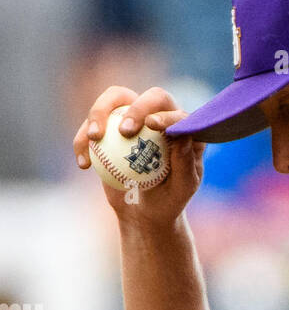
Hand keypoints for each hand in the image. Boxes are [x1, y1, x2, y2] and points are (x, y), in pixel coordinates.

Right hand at [72, 85, 205, 226]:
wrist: (144, 212)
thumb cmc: (169, 201)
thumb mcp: (182, 189)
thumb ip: (185, 163)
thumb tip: (182, 135)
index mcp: (183, 128)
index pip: (176, 112)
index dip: (164, 114)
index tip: (151, 124)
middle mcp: (160, 116)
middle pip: (150, 97)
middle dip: (135, 108)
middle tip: (124, 131)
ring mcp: (134, 117)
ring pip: (115, 99)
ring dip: (99, 112)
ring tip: (94, 139)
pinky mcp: (109, 126)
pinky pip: (92, 123)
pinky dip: (83, 140)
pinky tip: (84, 164)